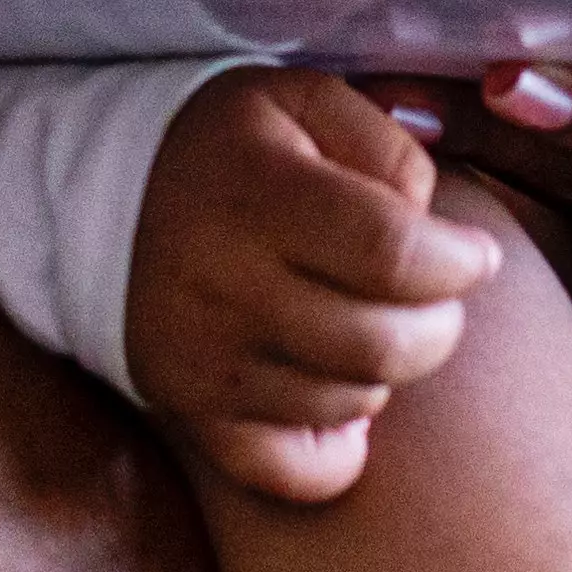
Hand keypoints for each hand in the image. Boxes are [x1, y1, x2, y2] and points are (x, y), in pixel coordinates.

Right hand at [128, 70, 505, 503]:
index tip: (474, 254)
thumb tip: (434, 227)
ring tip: (371, 327)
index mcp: (260, 194)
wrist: (98, 195)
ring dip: (385, 373)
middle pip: (379, 343)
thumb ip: (385, 149)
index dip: (458, 263)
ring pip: (346, 404)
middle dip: (439, 326)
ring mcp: (204, 360)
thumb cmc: (229, 147)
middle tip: (435, 299)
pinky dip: (335, 454)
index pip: (391, 253)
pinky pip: (285, 472)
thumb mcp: (303, 100)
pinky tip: (343, 404)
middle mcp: (225, 285)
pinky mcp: (189, 411)